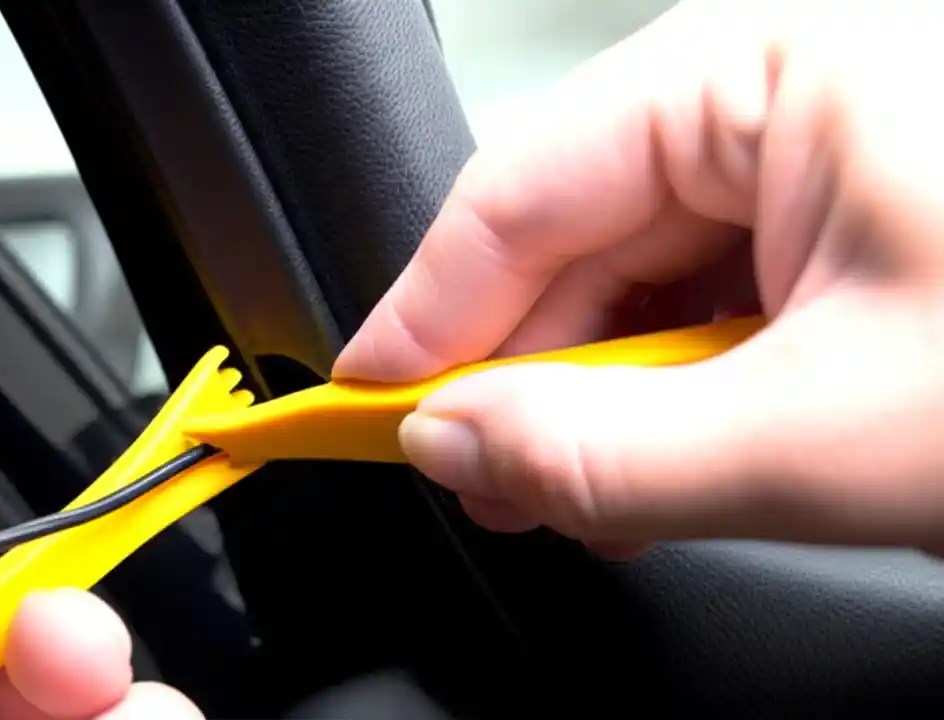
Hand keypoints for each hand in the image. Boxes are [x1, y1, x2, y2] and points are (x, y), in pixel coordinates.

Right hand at [335, 0, 943, 557]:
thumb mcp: (824, 434)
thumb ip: (607, 453)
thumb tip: (457, 444)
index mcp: (774, 66)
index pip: (522, 189)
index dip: (427, 314)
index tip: (365, 401)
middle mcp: (785, 87)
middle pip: (574, 239)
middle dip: (525, 382)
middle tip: (486, 482)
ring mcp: (820, 147)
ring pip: (639, 278)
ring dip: (605, 402)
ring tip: (596, 494)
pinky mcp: (847, 211)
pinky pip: (710, 294)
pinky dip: (680, 391)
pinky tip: (674, 460)